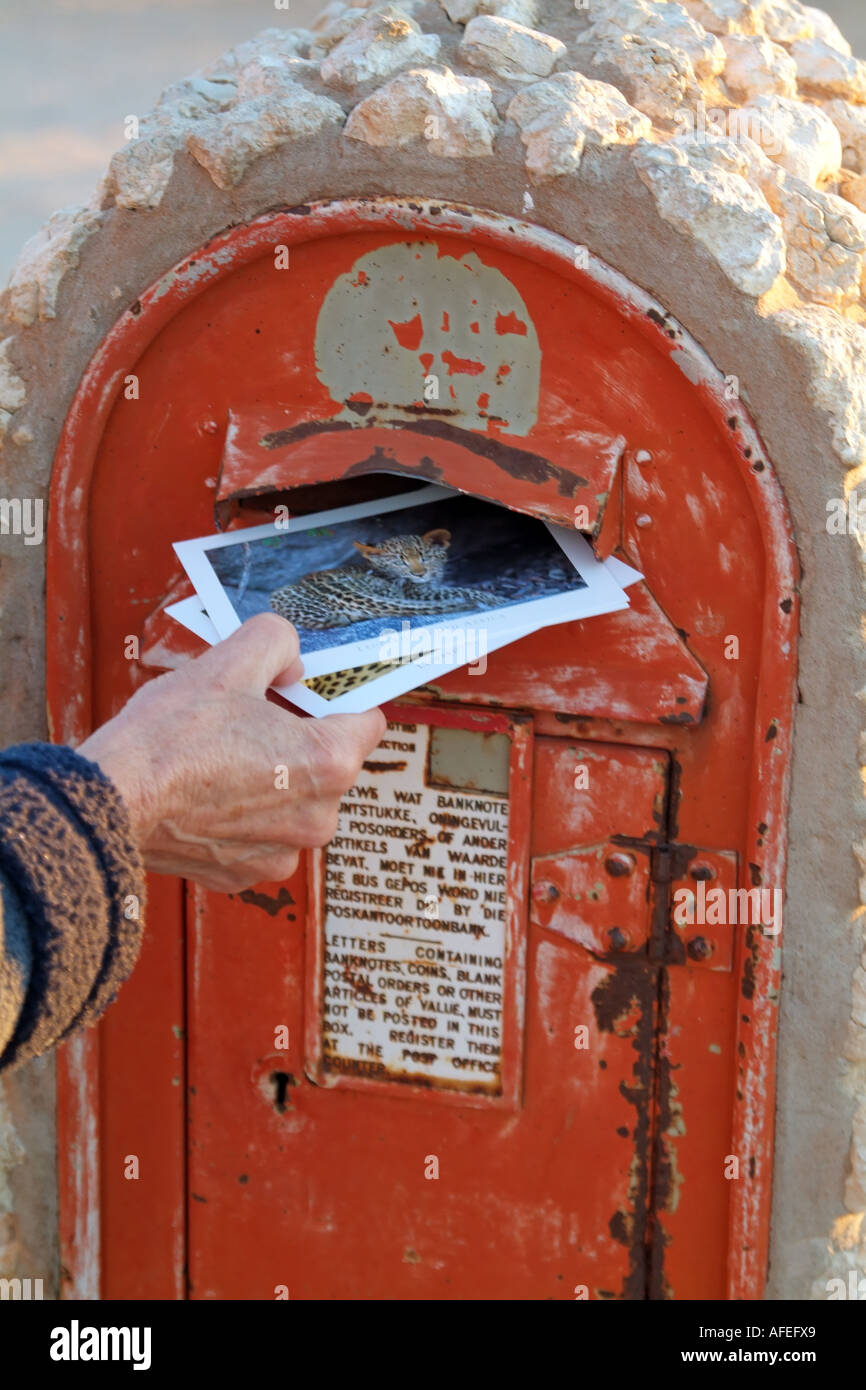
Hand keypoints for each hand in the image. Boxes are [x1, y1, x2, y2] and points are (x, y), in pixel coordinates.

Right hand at [79, 613, 386, 891]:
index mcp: (328, 763)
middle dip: (296, 739)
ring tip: (221, 757)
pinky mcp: (245, 875)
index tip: (310, 692)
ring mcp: (281, 852)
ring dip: (269, 781)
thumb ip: (277, 643)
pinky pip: (259, 834)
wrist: (111, 801)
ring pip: (292, 801)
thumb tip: (291, 659)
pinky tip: (206, 794)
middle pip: (327, 763)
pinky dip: (240, 816)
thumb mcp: (228, 663)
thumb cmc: (168, 739)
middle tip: (250, 719)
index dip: (337, 698)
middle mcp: (317, 818)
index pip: (367, 720)